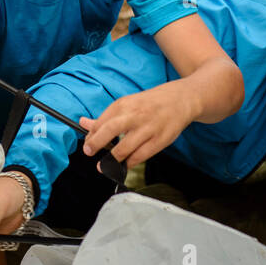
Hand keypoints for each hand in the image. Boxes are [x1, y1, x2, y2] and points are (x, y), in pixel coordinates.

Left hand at [79, 81, 196, 170]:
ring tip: (105, 165)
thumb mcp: (127, 104)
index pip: (102, 122)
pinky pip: (140, 156)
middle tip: (89, 152)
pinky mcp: (160, 140)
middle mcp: (135, 115)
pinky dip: (130, 162)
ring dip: (112, 159)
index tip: (87, 144)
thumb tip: (84, 123)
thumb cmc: (151, 103)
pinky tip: (125, 164)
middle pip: (110, 130)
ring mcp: (148, 128)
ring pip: (125, 148)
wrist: (181, 99)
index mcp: (125, 104)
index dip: (91, 135)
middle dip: (96, 143)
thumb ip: (106, 117)